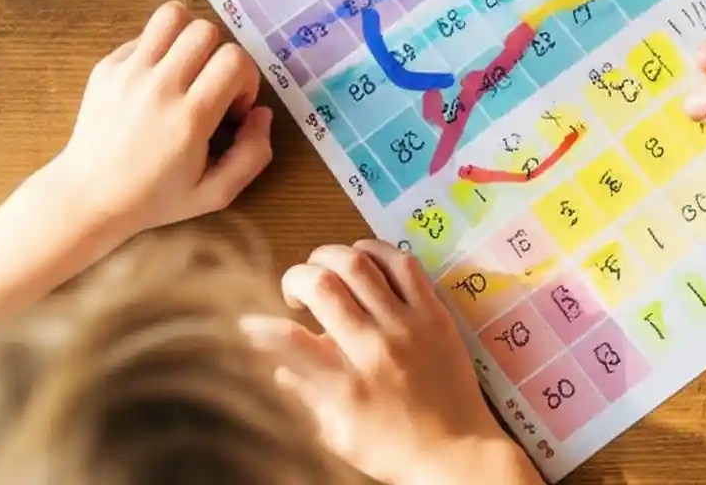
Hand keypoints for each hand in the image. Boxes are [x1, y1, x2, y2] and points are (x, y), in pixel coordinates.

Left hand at [51, 1, 272, 238]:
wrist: (88, 196)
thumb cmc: (155, 198)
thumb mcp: (216, 193)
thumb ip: (253, 154)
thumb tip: (261, 113)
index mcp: (190, 118)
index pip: (234, 59)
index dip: (246, 78)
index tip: (233, 105)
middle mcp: (159, 87)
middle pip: (207, 30)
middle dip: (221, 55)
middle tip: (212, 86)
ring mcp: (128, 72)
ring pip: (173, 15)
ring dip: (190, 37)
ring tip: (187, 67)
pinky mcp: (106, 66)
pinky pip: (145, 35)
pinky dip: (161, 48)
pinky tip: (157, 80)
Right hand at [245, 240, 541, 484]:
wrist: (457, 454)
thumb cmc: (393, 450)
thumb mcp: (337, 435)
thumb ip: (305, 396)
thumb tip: (274, 366)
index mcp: (347, 387)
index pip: (290, 341)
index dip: (260, 326)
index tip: (248, 323)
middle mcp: (376, 349)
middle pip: (323, 285)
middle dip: (296, 277)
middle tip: (298, 294)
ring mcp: (410, 327)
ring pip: (360, 263)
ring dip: (331, 257)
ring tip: (326, 271)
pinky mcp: (436, 315)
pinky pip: (404, 264)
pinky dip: (376, 251)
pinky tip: (363, 259)